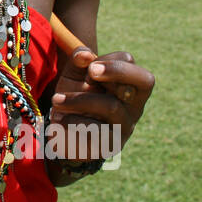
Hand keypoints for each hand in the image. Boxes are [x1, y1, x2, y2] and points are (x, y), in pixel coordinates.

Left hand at [49, 45, 154, 159]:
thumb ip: (78, 60)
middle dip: (115, 71)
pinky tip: (61, 121)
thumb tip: (84, 56)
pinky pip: (96, 130)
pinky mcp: (112, 145)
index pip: (131, 62)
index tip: (89, 68)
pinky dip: (73, 121)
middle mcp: (134, 104)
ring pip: (112, 106)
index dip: (110, 60)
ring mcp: (126, 125)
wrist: (63, 132)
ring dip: (79, 100)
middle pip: (145, 80)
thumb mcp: (73, 75)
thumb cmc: (74, 97)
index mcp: (128, 83)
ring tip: (56, 100)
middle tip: (90, 73)